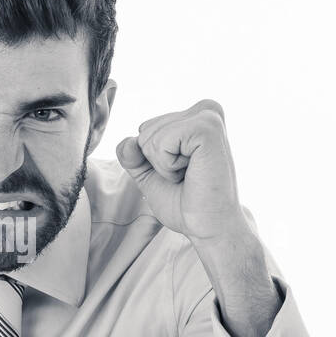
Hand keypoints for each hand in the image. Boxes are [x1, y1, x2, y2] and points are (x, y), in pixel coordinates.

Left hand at [115, 98, 247, 246]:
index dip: (151, 159)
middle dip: (156, 161)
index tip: (181, 173)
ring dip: (163, 165)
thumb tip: (127, 141)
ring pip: (150, 135)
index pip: (145, 129)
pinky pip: (161, 141)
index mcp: (195, 117)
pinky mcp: (208, 127)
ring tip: (190, 174)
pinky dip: (168, 165)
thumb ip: (132, 155)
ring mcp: (208, 117)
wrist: (208, 226)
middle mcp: (204, 110)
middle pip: (145, 129)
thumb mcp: (149, 174)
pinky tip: (192, 172)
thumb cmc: (185, 202)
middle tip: (186, 176)